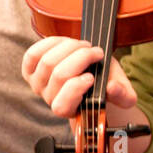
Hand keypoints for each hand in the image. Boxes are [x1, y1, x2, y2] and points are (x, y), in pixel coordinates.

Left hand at [22, 37, 137, 118]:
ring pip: (48, 61)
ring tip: (85, 46)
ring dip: (70, 47)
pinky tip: (65, 42)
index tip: (92, 76)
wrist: (90, 72)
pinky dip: (51, 43)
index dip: (76, 88)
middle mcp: (49, 99)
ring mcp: (37, 84)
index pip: (62, 106)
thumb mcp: (122, 91)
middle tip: (96, 52)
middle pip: (58, 75)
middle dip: (82, 58)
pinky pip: (33, 54)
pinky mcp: (29, 69)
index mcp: (69, 110)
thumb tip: (112, 88)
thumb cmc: (104, 83)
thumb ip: (123, 95)